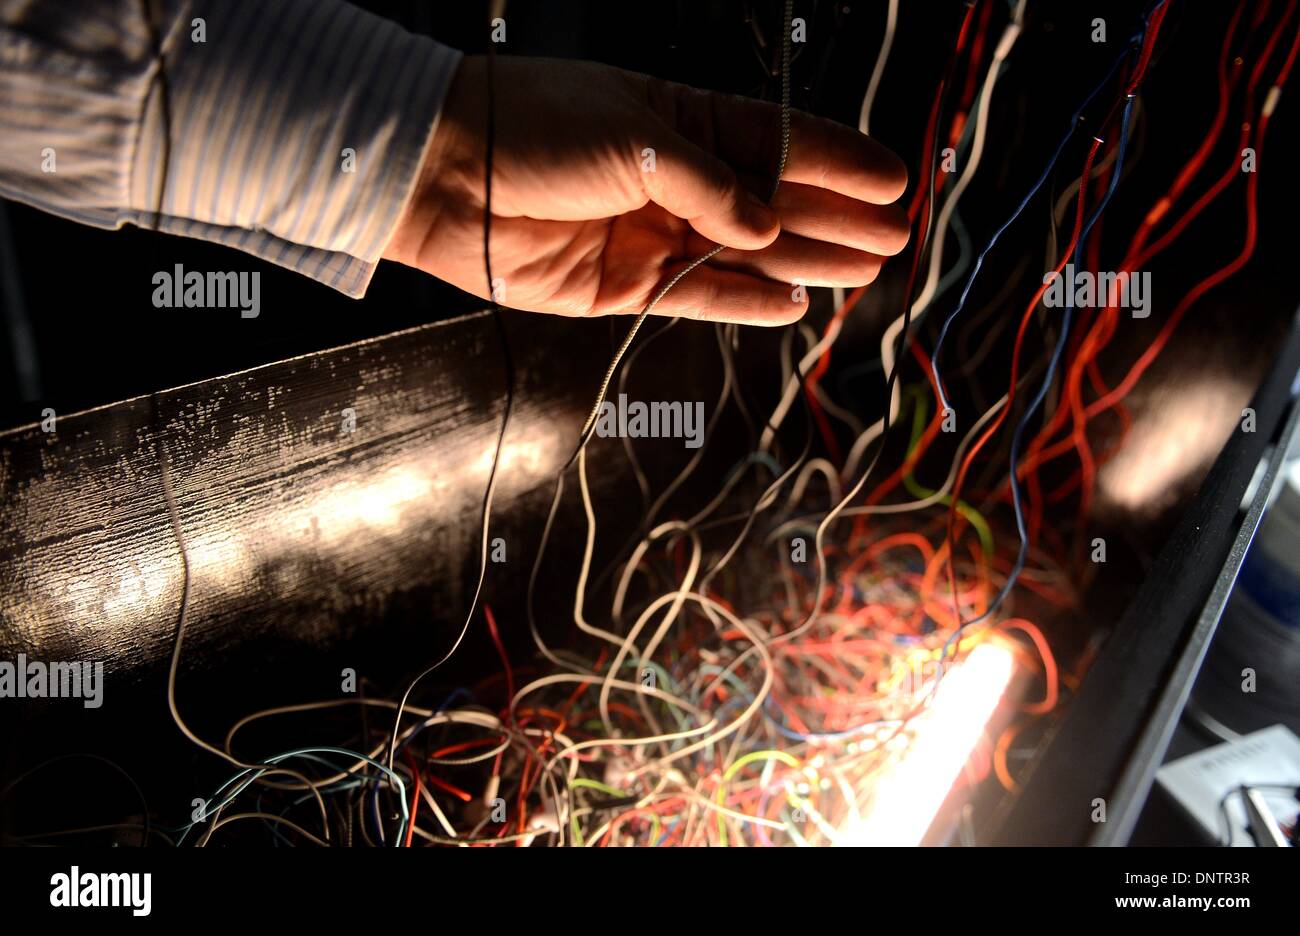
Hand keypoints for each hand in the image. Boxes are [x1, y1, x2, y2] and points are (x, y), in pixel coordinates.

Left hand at [385, 55, 909, 325]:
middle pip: (773, 202)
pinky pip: (700, 297)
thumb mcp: (634, 137)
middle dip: (834, 218)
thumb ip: (709, 184)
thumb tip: (768, 228)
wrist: (444, 175)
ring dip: (805, 262)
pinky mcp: (625, 285)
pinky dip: (745, 302)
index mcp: (681, 120)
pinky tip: (793, 304)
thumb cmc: (532, 129)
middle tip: (891, 239)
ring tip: (863, 271)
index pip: (777, 141)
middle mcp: (675, 179)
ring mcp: (653, 234)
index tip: (892, 180)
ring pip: (747, 254)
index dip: (837, 162)